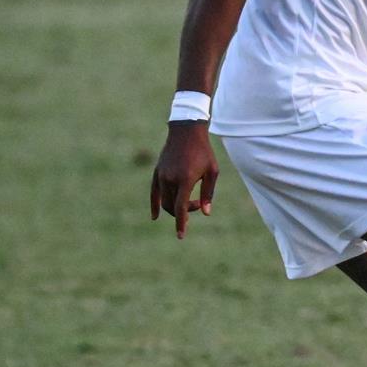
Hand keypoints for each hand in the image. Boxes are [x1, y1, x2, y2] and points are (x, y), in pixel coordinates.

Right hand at [150, 122, 217, 237]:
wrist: (187, 131)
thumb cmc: (204, 152)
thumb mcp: (212, 172)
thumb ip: (208, 193)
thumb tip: (206, 212)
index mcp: (185, 179)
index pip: (180, 207)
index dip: (181, 223)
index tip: (180, 235)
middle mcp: (170, 178)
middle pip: (172, 206)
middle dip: (184, 212)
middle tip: (198, 204)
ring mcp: (161, 175)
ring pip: (164, 201)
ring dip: (175, 207)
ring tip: (190, 201)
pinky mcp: (157, 172)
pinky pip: (154, 193)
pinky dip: (155, 204)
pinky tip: (155, 216)